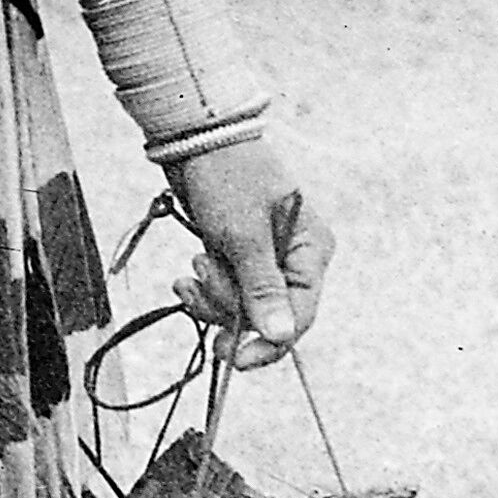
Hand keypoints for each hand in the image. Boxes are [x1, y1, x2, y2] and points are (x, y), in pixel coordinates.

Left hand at [163, 139, 333, 365]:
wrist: (192, 139)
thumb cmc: (226, 177)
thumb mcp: (243, 235)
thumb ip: (262, 289)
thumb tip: (281, 336)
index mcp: (311, 250)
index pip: (300, 316)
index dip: (269, 343)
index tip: (235, 358)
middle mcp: (294, 258)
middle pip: (266, 315)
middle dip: (228, 306)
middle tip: (201, 277)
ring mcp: (265, 258)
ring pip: (240, 307)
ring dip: (211, 295)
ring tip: (194, 264)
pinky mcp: (238, 256)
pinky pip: (224, 291)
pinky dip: (203, 289)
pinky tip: (186, 277)